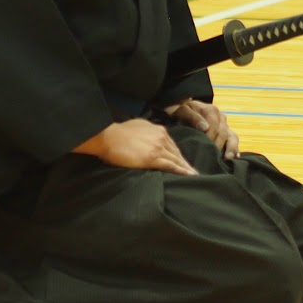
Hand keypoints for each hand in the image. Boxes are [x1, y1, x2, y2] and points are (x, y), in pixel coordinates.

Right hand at [78, 118, 197, 175]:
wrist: (108, 137)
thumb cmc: (118, 133)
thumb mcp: (138, 126)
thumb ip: (148, 132)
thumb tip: (149, 138)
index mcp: (159, 130)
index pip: (172, 145)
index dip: (178, 155)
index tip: (183, 162)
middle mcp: (162, 137)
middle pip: (177, 153)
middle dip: (185, 162)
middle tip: (194, 171)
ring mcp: (158, 147)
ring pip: (176, 160)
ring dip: (186, 168)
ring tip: (194, 176)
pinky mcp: (153, 158)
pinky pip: (171, 165)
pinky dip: (181, 171)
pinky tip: (189, 175)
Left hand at [165, 98, 238, 160]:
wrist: (184, 110)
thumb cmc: (182, 112)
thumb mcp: (183, 111)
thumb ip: (192, 117)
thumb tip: (205, 128)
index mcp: (211, 110)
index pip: (214, 126)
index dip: (210, 138)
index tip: (203, 148)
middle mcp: (220, 116)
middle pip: (223, 133)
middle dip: (218, 145)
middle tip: (211, 157)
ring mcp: (225, 124)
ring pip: (232, 136)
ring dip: (231, 147)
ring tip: (228, 158)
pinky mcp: (227, 131)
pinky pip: (234, 139)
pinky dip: (235, 148)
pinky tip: (235, 156)